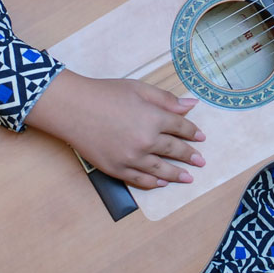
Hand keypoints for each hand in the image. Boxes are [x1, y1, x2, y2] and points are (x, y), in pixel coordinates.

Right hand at [26, 70, 205, 189]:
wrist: (72, 108)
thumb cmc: (104, 93)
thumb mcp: (138, 89)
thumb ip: (166, 99)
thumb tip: (191, 105)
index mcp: (154, 118)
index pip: (180, 127)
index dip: (192, 132)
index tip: (201, 137)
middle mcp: (146, 141)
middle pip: (174, 150)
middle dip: (190, 156)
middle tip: (200, 161)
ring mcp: (131, 158)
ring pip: (161, 170)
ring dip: (177, 175)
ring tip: (188, 178)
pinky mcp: (116, 169)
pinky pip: (139, 180)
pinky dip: (152, 183)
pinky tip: (161, 183)